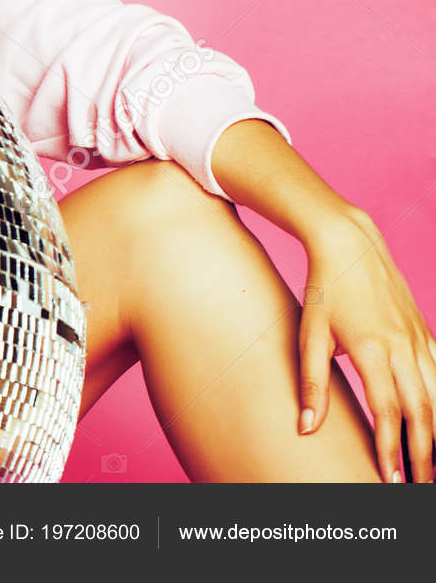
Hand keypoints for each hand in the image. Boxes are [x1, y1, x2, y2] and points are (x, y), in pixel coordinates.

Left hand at [299, 208, 435, 481]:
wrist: (349, 244)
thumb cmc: (323, 290)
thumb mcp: (309, 333)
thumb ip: (311, 383)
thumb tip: (306, 427)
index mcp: (372, 349)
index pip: (387, 412)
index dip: (390, 449)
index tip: (388, 478)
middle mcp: (403, 347)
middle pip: (423, 412)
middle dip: (423, 453)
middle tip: (419, 484)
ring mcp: (419, 338)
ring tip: (432, 462)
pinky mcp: (425, 331)